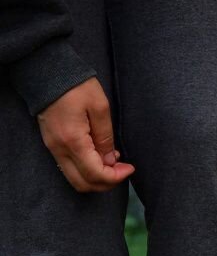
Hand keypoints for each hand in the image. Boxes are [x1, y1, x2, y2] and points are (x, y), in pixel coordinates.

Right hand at [37, 77, 133, 192]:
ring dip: (96, 178)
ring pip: (74, 179)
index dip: (116, 177)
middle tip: (122, 170)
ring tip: (112, 163)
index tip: (130, 168)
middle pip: (82, 184)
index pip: (95, 174)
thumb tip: (109, 161)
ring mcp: (52, 147)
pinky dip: (85, 170)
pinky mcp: (51, 144)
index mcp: (73, 140)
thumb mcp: (100, 108)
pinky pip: (68, 168)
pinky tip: (99, 156)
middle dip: (106, 183)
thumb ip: (105, 137)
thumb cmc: (76, 86)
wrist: (47, 72)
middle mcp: (59, 149)